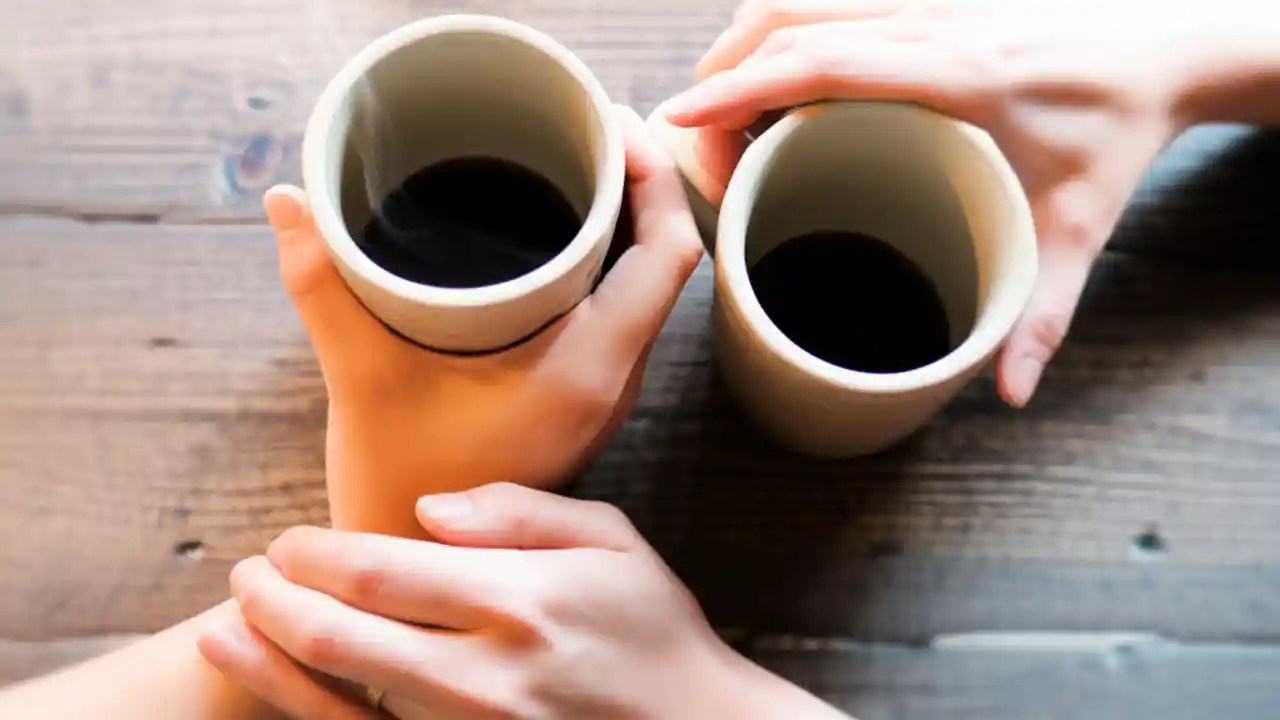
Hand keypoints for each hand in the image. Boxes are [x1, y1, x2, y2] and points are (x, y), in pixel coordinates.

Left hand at [198, 483, 847, 718]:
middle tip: (250, 569)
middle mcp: (482, 673)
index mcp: (518, 600)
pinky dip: (304, 712)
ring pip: (334, 699)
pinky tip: (270, 683)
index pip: (379, 569)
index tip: (293, 538)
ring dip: (268, 657)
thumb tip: (429, 508)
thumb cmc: (651, 630)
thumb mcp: (612, 540)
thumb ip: (520, 512)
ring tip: (229, 621)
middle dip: (275, 596)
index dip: (313, 551)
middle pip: (339, 632)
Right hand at [264, 106, 702, 536]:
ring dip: (629, 226)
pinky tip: (566, 240)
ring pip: (648, 290)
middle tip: (592, 131)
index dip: (655, 178)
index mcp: (586, 370)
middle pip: (666, 264)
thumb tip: (287, 201)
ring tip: (584, 167)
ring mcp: (604, 394)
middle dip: (641, 187)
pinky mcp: (584, 398)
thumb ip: (323, 287)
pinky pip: (623, 313)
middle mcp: (612, 382)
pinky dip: (610, 265)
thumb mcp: (360, 379)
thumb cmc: (397, 491)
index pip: (667, 257)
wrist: (416, 576)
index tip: (614, 126)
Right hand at [666, 0, 1207, 406]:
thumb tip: (1005, 391)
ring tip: (716, 110)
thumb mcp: (1077, 232)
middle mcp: (932, 22)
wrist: (1160, 51)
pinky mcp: (922, 0)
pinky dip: (781, 31)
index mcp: (958, 76)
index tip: (682, 118)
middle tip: (697, 146)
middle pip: (791, 24)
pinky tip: (771, 77)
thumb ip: (1040, 316)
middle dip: (724, 77)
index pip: (824, 63)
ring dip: (745, 45)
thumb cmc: (1116, 133)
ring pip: (802, 0)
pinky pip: (827, 1)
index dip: (741, 88)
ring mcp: (924, 1)